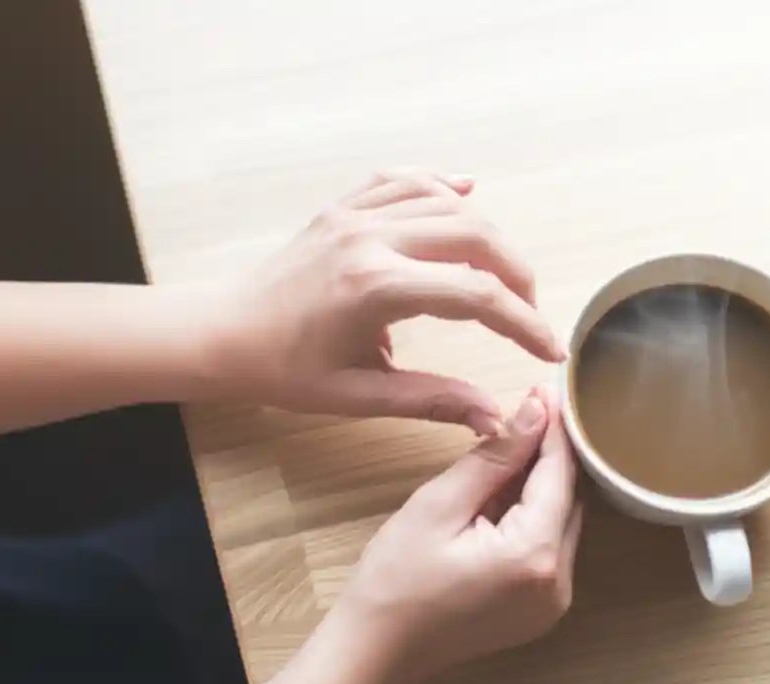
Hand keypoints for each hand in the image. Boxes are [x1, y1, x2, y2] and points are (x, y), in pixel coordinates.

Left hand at [205, 170, 564, 433]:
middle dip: (516, 273)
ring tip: (502, 275)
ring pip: (445, 202)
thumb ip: (433, 401)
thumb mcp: (358, 396)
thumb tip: (495, 418)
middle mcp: (370, 238)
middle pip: (474, 234)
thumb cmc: (282, 370)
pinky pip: (404, 179)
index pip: (476, 295)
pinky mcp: (343, 206)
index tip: (549, 348)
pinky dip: (440, 185)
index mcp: (374, 288)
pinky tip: (465, 193)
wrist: (220, 334)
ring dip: (486, 234)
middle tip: (527, 314)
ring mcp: (355, 214)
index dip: (523, 323)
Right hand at [225, 387, 582, 683]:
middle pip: (567, 499)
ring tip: (507, 452)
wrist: (376, 650)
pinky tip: (503, 496)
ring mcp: (553, 602)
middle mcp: (558, 582)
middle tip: (523, 413)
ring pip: (561, 522)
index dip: (552, 428)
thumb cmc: (395, 579)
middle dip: (547, 455)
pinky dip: (533, 518)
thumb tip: (536, 410)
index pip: (559, 475)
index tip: (544, 389)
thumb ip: (495, 457)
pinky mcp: (540, 610)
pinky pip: (549, 548)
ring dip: (540, 486)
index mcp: (534, 555)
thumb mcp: (440, 504)